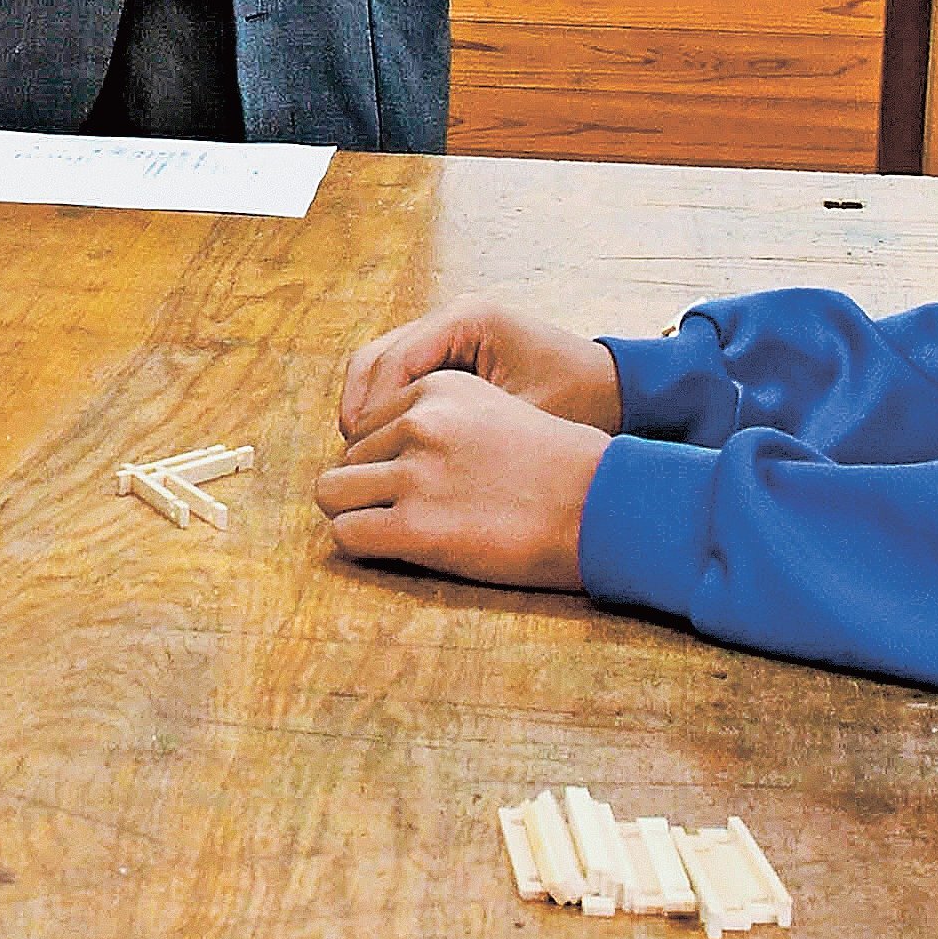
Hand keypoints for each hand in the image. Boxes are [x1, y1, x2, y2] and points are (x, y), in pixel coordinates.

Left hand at [314, 369, 608, 590]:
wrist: (606, 508)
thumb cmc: (559, 470)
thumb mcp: (496, 411)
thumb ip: (440, 417)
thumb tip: (380, 448)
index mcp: (438, 388)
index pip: (368, 421)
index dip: (383, 458)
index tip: (414, 481)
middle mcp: (420, 423)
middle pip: (347, 457)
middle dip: (368, 485)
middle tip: (407, 511)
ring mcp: (415, 474)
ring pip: (331, 492)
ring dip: (355, 513)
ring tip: (392, 529)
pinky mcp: (416, 526)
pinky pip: (346, 535)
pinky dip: (361, 545)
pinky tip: (392, 549)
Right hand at [336, 296, 620, 442]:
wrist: (616, 387)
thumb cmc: (580, 402)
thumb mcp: (523, 419)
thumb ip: (465, 433)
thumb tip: (402, 463)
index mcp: (467, 318)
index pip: (395, 361)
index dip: (373, 410)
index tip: (365, 456)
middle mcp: (450, 314)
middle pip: (377, 356)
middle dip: (361, 406)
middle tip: (356, 457)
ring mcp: (448, 329)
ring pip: (381, 363)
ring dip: (369, 406)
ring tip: (367, 455)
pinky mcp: (450, 349)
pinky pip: (402, 373)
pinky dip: (388, 405)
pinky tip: (389, 444)